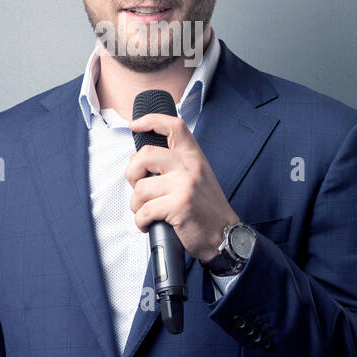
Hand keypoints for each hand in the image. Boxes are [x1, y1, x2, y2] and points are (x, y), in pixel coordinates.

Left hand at [125, 112, 240, 263]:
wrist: (225, 236)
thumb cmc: (206, 209)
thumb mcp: (197, 177)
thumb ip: (174, 165)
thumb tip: (140, 161)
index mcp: (193, 157)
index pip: (173, 126)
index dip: (150, 120)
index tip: (135, 125)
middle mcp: (189, 166)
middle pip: (145, 155)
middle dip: (132, 174)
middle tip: (139, 189)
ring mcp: (185, 185)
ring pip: (141, 188)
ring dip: (136, 205)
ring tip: (147, 213)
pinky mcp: (179, 205)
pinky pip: (145, 211)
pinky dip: (141, 222)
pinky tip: (149, 225)